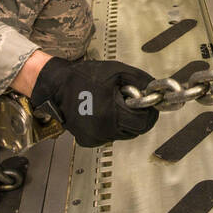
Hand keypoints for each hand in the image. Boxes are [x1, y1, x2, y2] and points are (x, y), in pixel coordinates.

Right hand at [30, 57, 158, 146]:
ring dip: (125, 121)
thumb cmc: (82, 77)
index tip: (147, 102)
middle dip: (137, 116)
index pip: (144, 121)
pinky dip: (112, 126)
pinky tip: (102, 112)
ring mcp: (95, 137)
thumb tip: (155, 88)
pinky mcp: (89, 140)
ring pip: (124, 134)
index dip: (149, 111)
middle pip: (136, 130)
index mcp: (111, 112)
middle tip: (128, 101)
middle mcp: (103, 129)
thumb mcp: (116, 71)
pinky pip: (110, 136)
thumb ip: (139, 79)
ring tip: (113, 104)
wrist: (56, 86)